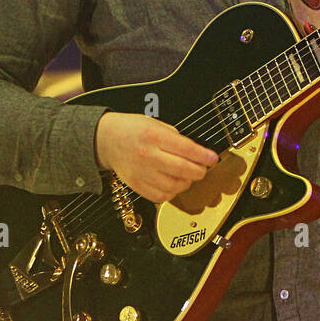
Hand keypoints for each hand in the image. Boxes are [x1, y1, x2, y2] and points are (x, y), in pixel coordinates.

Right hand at [95, 111, 218, 204]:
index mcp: (154, 136)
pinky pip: (161, 196)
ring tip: (187, 176)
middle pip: (183, 170)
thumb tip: (197, 153)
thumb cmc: (133, 129)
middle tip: (202, 168)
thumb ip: (175, 138)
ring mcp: (141, 172)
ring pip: (174, 186)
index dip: (204, 156)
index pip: (186, 149)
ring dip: (187, 183)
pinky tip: (173, 183)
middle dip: (199, 171)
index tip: (212, 158)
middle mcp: (147, 155)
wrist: (107, 140)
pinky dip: (172, 193)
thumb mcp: (155, 123)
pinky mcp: (136, 185)